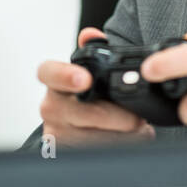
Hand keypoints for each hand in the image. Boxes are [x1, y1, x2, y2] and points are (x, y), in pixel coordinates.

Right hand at [36, 27, 155, 146]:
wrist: (78, 126)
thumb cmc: (85, 94)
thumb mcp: (90, 69)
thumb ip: (94, 49)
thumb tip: (91, 35)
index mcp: (55, 80)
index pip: (48, 72)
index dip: (65, 74)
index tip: (85, 79)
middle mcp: (52, 106)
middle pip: (80, 112)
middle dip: (113, 116)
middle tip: (136, 117)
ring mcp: (57, 131)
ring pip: (91, 136)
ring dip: (121, 134)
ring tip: (138, 127)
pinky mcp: (66, 151)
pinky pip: (96, 151)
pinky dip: (119, 146)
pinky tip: (131, 139)